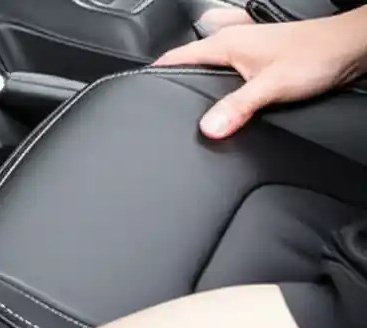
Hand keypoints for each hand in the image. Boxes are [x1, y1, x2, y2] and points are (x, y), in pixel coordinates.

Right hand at [154, 9, 366, 138]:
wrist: (353, 49)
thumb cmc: (318, 56)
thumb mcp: (271, 87)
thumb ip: (236, 108)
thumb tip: (206, 129)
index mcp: (226, 44)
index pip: (176, 57)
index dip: (154, 74)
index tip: (136, 90)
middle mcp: (233, 45)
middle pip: (189, 66)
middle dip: (174, 87)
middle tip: (159, 111)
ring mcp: (247, 54)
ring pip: (210, 73)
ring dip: (200, 92)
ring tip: (188, 112)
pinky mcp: (261, 65)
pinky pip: (228, 80)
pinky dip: (221, 94)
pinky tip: (223, 110)